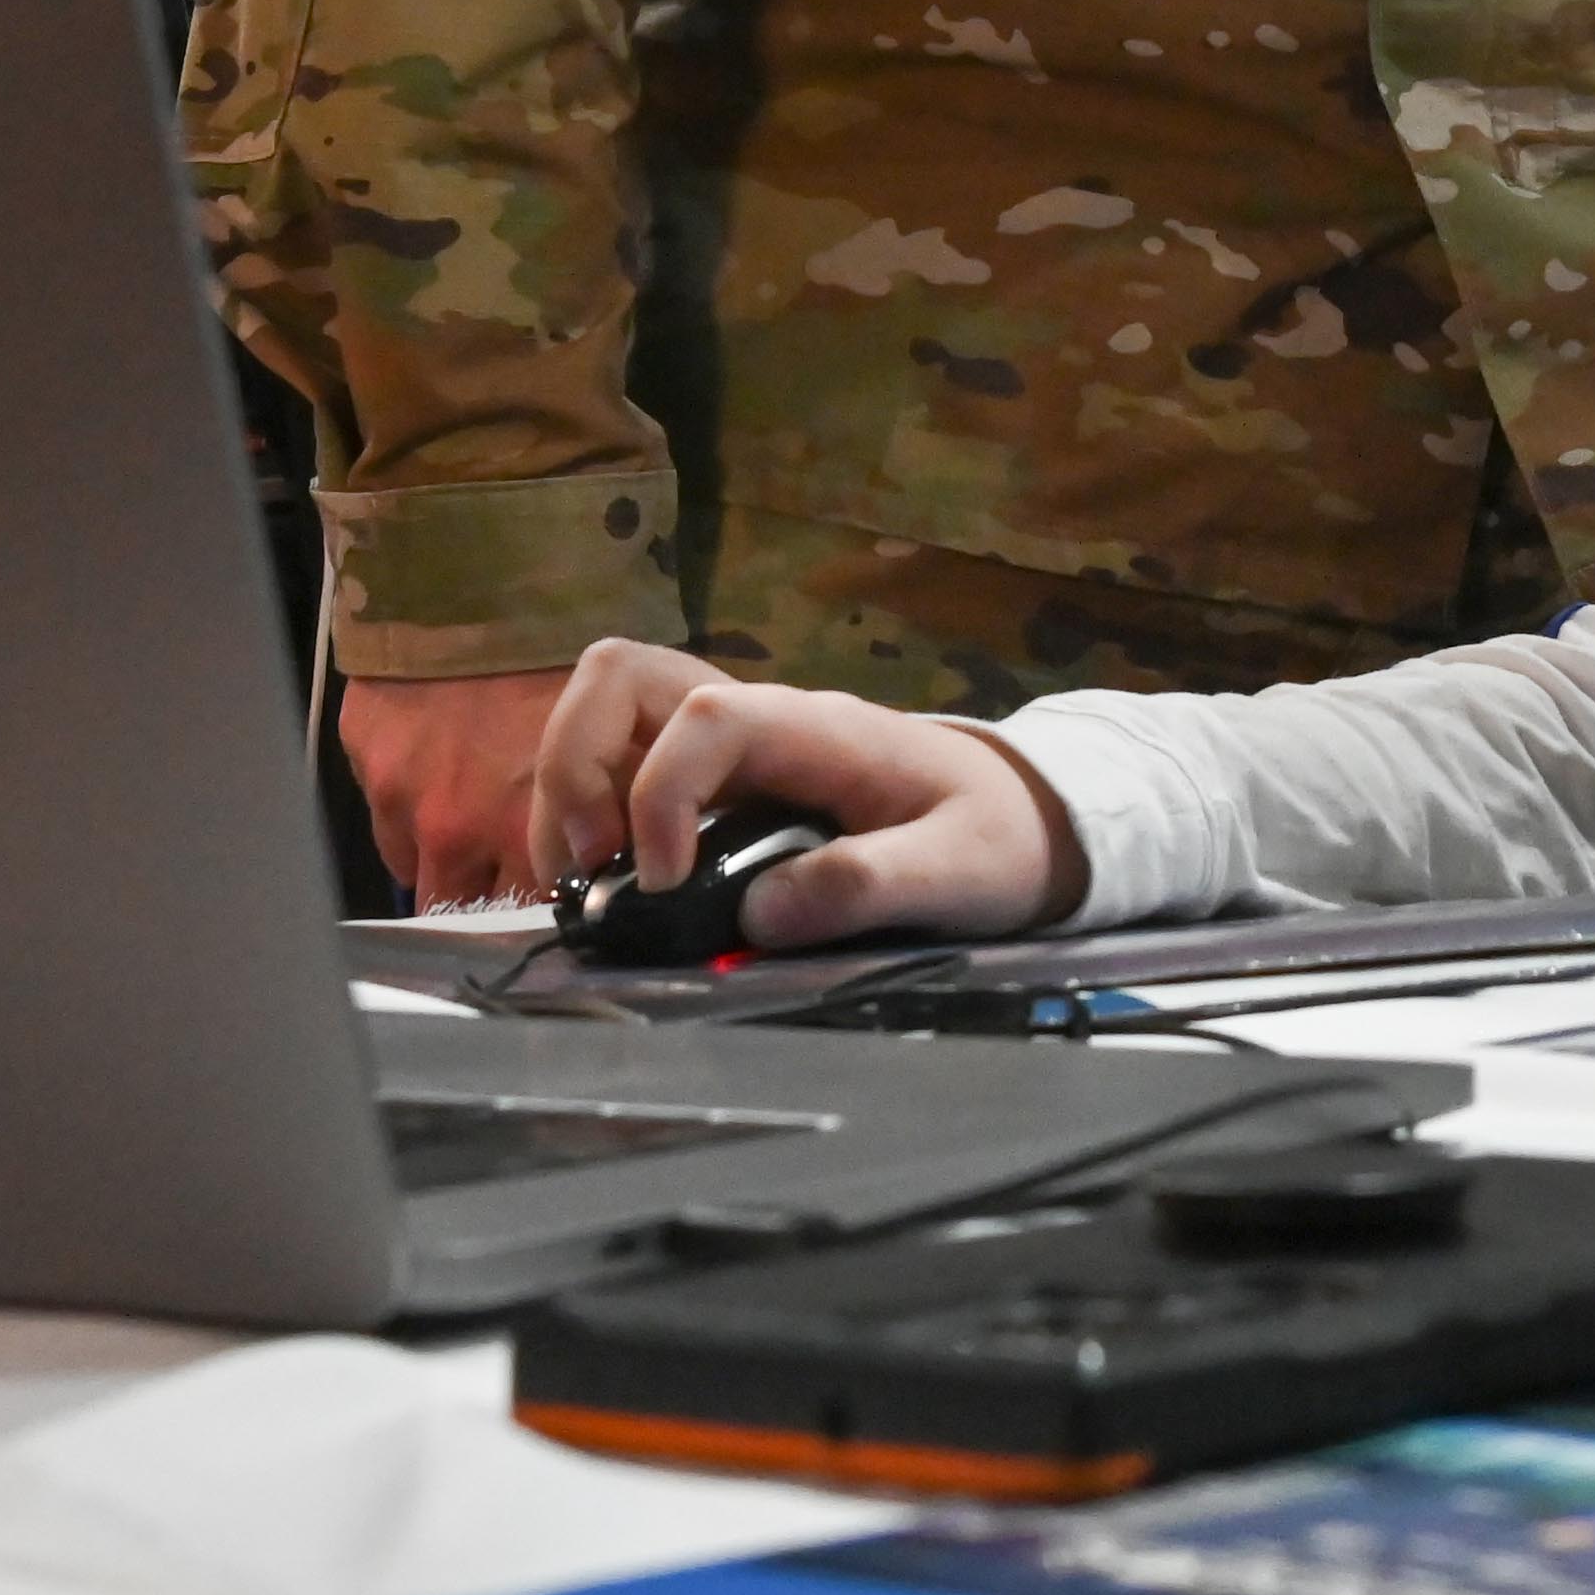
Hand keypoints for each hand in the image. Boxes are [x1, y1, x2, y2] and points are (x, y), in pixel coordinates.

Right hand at [340, 664, 582, 906]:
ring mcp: (406, 806)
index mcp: (528, 827)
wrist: (481, 583)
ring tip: (478, 830)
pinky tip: (440, 791)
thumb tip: (599, 864)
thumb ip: (589, 814)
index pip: (533, 917)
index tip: (563, 902)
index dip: (547, 912)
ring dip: (452, 868)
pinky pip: (394, 836)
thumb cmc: (556, 660)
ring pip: (426, 882)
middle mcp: (460, 832)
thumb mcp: (601, 742)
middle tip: (519, 875)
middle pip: (470, 918)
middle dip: (495, 904)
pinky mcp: (372, 776)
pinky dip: (414, 828)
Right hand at [530, 635, 1072, 951]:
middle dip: (575, 767)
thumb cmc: (998, 836)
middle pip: (622, 678)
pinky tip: (606, 884)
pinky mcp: (722, 780)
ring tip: (581, 883)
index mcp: (816, 727)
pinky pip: (628, 763)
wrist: (1026, 817)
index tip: (669, 882)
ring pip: (608, 713)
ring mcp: (734, 744)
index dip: (662, 792)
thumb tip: (760, 916)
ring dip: (569, 788)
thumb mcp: (960, 871)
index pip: (706, 715)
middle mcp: (760, 718)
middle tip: (590, 870)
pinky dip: (591, 813)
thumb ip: (868, 887)